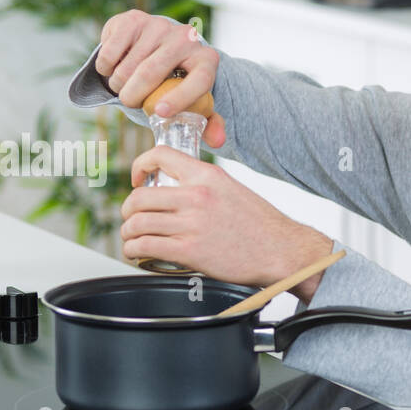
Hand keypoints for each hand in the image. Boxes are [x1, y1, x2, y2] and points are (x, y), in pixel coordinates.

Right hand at [95, 9, 226, 148]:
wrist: (166, 48)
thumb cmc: (181, 83)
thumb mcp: (199, 102)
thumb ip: (211, 124)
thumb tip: (217, 141)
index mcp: (207, 61)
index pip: (198, 81)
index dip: (179, 100)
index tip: (159, 113)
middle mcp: (186, 39)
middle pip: (151, 73)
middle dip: (134, 96)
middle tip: (131, 103)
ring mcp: (159, 26)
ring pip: (127, 66)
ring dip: (118, 85)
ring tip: (124, 87)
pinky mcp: (134, 19)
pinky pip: (109, 52)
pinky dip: (105, 68)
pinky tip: (114, 69)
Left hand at [121, 145, 334, 300]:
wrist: (282, 251)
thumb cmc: (262, 226)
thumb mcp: (232, 190)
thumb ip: (204, 186)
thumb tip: (178, 190)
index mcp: (207, 175)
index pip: (159, 156)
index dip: (139, 166)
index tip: (137, 179)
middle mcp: (196, 196)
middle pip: (140, 196)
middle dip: (128, 210)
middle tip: (131, 217)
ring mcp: (192, 224)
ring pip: (138, 223)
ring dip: (128, 233)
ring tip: (132, 238)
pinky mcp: (190, 251)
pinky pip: (146, 246)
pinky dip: (133, 250)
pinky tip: (137, 253)